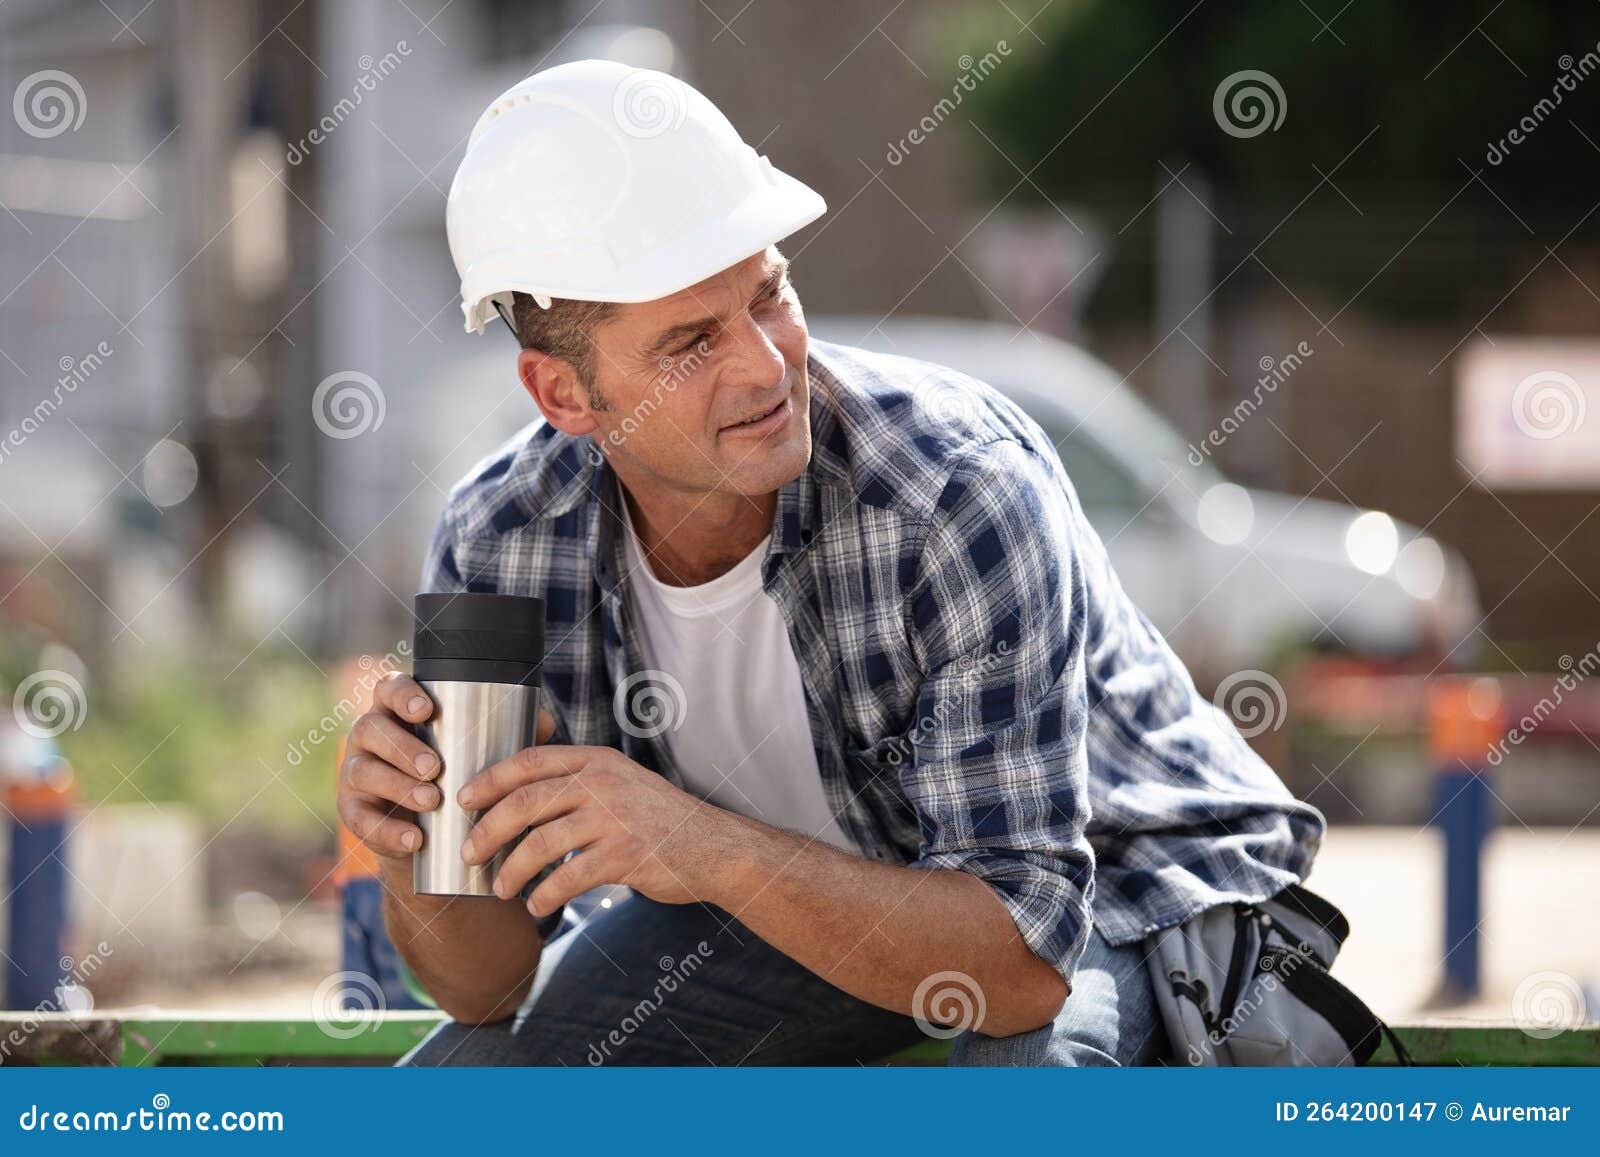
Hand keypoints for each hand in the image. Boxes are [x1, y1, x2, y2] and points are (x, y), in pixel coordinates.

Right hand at [338, 672, 555, 857]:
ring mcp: (355, 772)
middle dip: (402, 747)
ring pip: (364, 771)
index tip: (426, 710)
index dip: (402, 694)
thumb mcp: (483, 753)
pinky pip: (360, 820)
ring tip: (432, 801)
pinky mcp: (352, 811)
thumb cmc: (459, 775)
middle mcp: (370, 735)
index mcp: (397, 711)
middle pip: (372, 729)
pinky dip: (387, 830)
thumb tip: (545, 721)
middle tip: (435, 766)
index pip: (388, 688)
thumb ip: (512, 736)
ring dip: (398, 786)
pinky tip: (413, 839)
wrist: (434, 834)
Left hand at [458, 745, 732, 915]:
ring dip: (511, 871)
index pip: (529, 760)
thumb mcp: (620, 781)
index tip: (463, 800)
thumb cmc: (656, 819)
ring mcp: (615, 818)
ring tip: (500, 889)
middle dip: (487, 831)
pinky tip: (537, 907)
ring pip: (539, 844)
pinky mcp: (625, 856)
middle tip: (469, 853)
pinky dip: (544, 897)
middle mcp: (603, 782)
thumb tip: (515, 793)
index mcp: (596, 759)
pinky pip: (567, 879)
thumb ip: (577, 779)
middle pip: (524, 802)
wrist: (712, 847)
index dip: (489, 779)